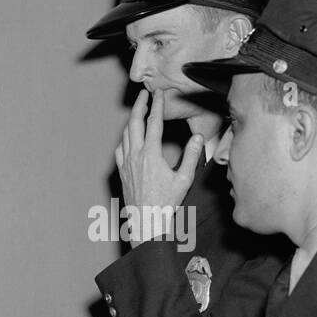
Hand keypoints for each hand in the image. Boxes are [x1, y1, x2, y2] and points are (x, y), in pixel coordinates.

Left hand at [115, 90, 203, 246]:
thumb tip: (197, 138)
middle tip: (144, 94)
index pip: (154, 123)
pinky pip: (119, 149)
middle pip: (134, 122)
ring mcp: (126, 164)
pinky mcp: (122, 172)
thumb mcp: (184, 180)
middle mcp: (135, 156)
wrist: (146, 222)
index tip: (159, 94)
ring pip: (125, 134)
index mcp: (151, 155)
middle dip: (139, 105)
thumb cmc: (166, 204)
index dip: (157, 105)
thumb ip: (191, 156)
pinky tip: (128, 138)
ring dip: (132, 120)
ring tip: (138, 111)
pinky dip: (124, 138)